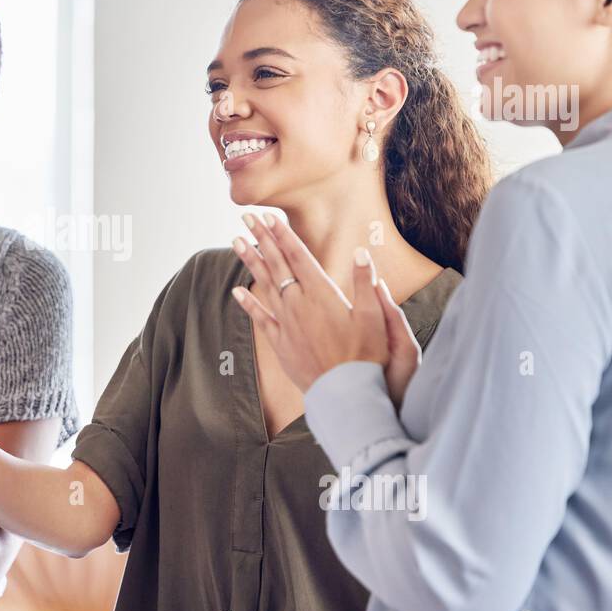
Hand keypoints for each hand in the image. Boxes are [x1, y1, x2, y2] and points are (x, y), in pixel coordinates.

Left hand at [229, 213, 419, 407]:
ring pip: (265, 286)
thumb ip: (367, 284)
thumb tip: (361, 253)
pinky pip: (261, 319)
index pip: (298, 257)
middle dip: (262, 238)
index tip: (269, 216)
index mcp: (322, 294)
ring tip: (236, 241)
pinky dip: (248, 303)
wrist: (347, 394)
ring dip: (251, 262)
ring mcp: (287, 324)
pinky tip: (237, 291)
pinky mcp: (282, 344)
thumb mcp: (375, 317)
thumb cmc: (367, 356)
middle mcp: (300, 305)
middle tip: (246, 217)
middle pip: (277, 265)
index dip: (283, 235)